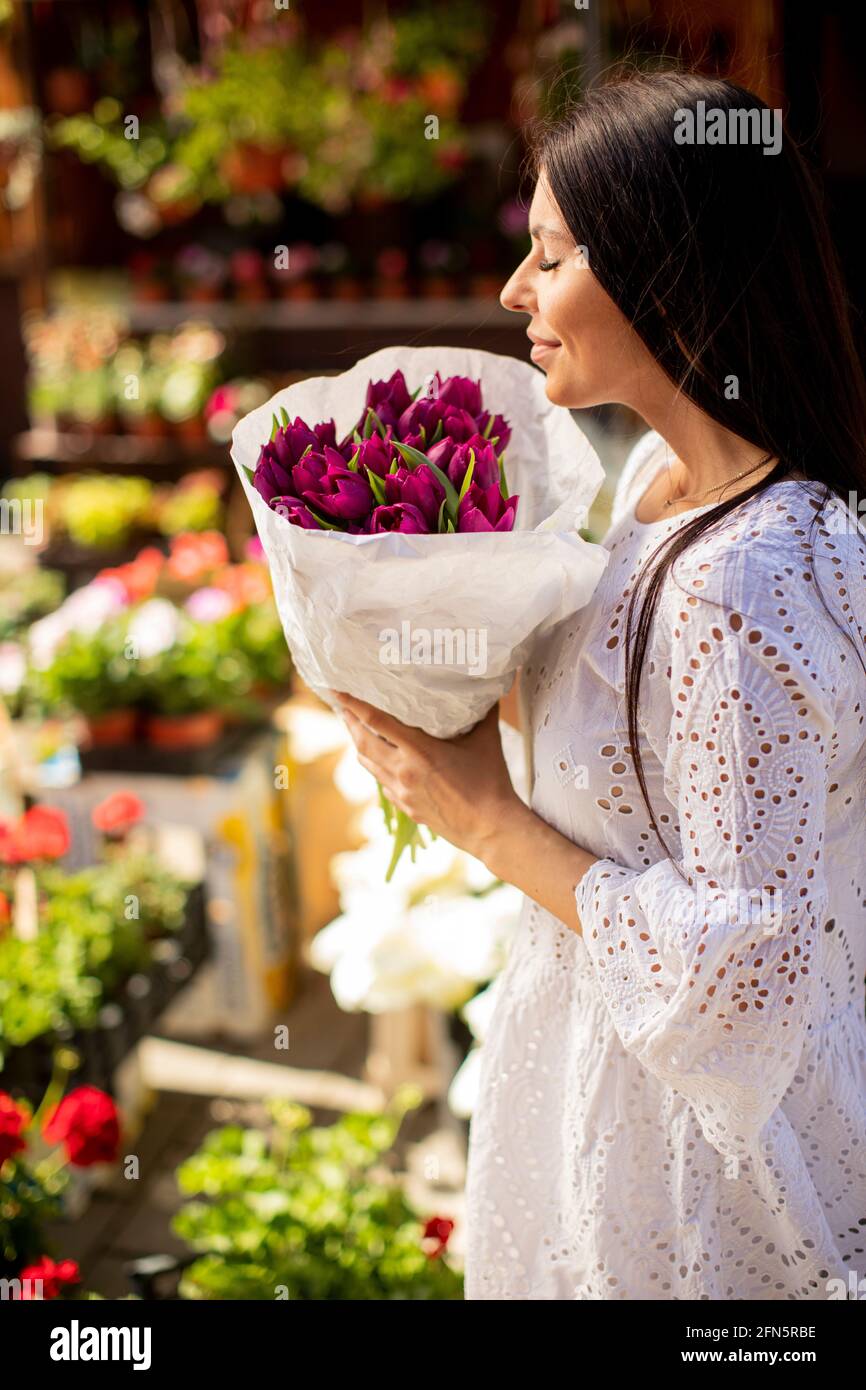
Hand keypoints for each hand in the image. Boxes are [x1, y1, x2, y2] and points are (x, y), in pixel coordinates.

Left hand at [331, 693, 521, 864]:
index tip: (338, 691)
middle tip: (343, 706)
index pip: (376, 722)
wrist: (491, 828)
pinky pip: (382, 782)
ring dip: (359, 744)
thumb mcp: (487, 741)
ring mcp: (402, 792)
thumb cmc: (491, 782)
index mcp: (420, 751)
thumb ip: (483, 712)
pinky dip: (375, 765)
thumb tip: (485, 687)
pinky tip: (379, 759)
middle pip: (362, 743)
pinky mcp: (405, 807)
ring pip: (368, 764)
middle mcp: (404, 771)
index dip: (354, 705)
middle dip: (349, 722)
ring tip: (356, 729)